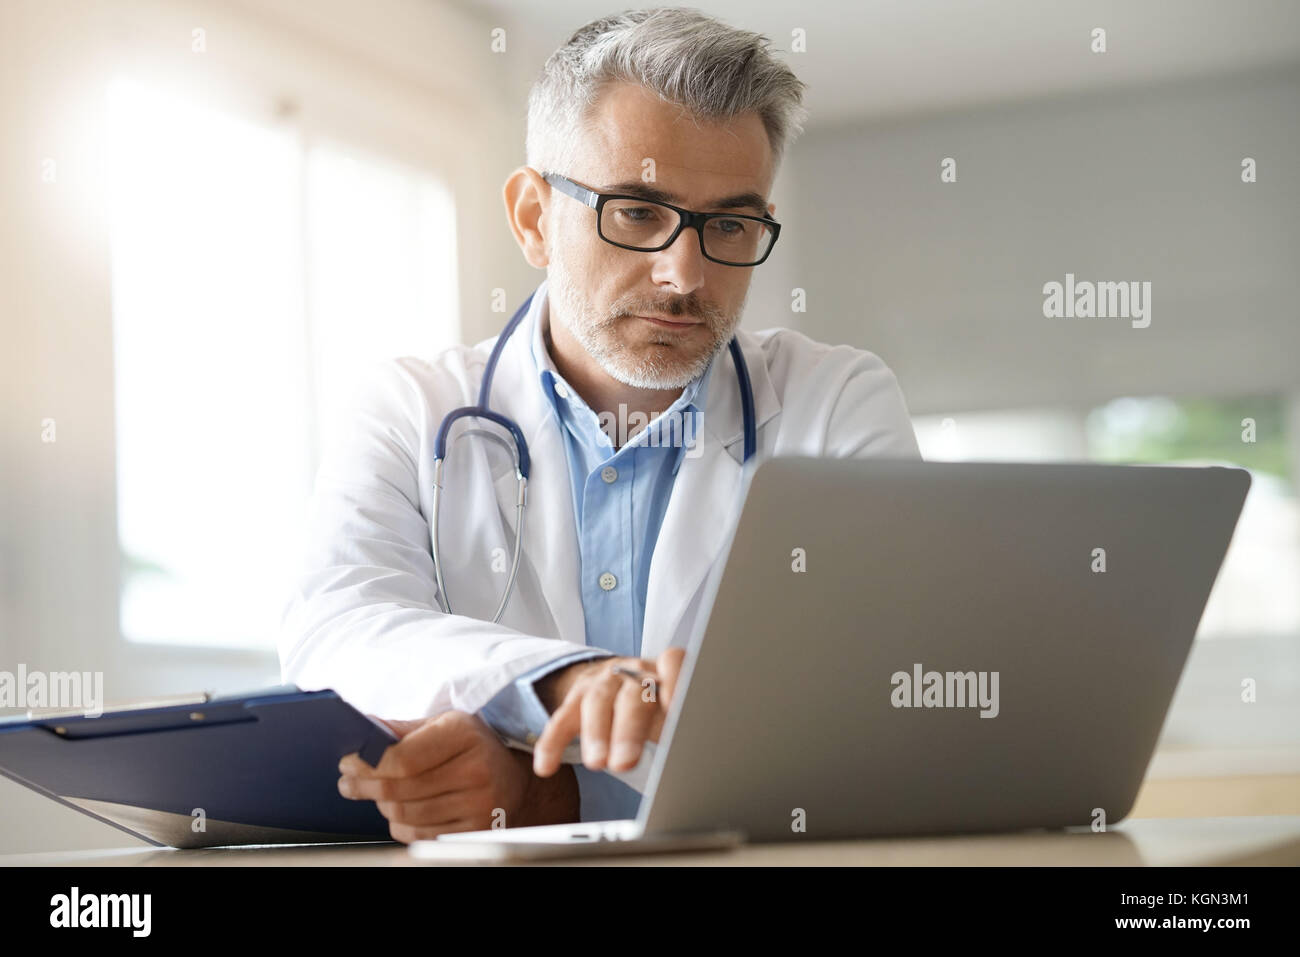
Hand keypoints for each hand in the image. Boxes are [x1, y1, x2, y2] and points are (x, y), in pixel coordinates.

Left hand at [337, 710, 578, 842]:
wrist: (517, 781)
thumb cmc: (474, 747)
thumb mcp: (446, 724)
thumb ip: (403, 729)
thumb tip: (363, 730)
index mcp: (465, 735)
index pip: (402, 758)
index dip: (368, 764)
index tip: (349, 762)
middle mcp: (475, 770)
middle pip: (399, 790)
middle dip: (364, 786)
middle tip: (348, 782)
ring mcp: (477, 805)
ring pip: (404, 815)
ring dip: (381, 805)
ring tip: (376, 793)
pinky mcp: (473, 832)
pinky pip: (418, 835)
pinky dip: (400, 824)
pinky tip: (401, 810)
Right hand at [532, 647, 685, 777]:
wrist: (626, 681)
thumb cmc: (660, 706)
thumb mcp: (677, 712)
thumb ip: (684, 723)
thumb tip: (697, 752)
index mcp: (665, 672)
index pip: (673, 663)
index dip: (674, 680)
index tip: (674, 705)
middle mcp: (634, 671)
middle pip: (631, 693)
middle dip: (627, 728)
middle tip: (625, 762)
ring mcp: (603, 681)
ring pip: (597, 701)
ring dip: (596, 734)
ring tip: (598, 765)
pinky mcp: (577, 696)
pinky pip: (562, 718)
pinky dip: (552, 742)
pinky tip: (546, 766)